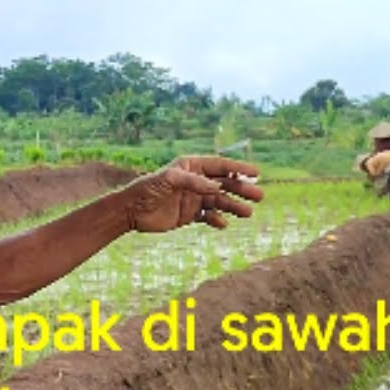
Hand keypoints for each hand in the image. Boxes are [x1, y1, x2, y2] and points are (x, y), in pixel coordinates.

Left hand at [118, 156, 263, 232]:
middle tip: (259, 196)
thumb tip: (218, 187)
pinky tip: (222, 224)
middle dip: (242, 189)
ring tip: (247, 213)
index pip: (220, 165)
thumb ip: (193, 182)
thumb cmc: (147, 189)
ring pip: (219, 201)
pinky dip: (216, 220)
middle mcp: (195, 182)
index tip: (256, 172)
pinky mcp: (189, 215)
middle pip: (224, 184)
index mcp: (191, 167)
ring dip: (234, 206)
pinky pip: (208, 217)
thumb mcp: (169, 180)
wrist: (131, 211)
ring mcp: (193, 199)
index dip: (238, 168)